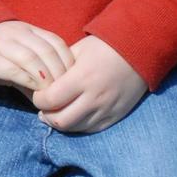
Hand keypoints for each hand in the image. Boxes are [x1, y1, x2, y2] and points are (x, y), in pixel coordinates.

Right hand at [0, 21, 75, 91]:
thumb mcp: (19, 56)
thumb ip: (38, 68)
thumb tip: (60, 91)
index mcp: (27, 30)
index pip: (55, 41)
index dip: (68, 61)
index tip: (74, 79)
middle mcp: (16, 33)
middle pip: (46, 51)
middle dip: (60, 73)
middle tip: (65, 92)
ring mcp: (1, 44)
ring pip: (31, 59)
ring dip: (45, 79)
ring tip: (51, 95)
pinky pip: (13, 70)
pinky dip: (27, 81)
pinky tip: (34, 93)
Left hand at [31, 36, 148, 133]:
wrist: (138, 52)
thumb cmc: (104, 47)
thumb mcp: (77, 50)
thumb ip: (59, 66)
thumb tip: (41, 80)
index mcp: (82, 78)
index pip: (51, 100)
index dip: (38, 100)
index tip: (37, 93)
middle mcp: (94, 97)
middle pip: (61, 120)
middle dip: (46, 115)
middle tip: (43, 107)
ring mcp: (106, 109)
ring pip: (75, 128)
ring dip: (61, 123)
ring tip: (55, 113)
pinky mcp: (116, 116)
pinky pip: (91, 129)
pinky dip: (78, 125)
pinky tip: (73, 116)